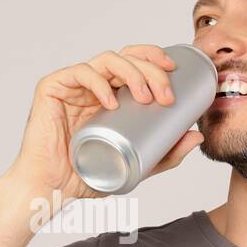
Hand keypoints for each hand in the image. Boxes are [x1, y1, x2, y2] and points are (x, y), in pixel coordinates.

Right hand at [6, 45, 204, 200]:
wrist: (50, 189)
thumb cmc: (87, 176)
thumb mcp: (137, 166)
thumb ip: (165, 155)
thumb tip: (196, 137)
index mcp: (109, 93)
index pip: (134, 62)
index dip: (154, 58)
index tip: (174, 72)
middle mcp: (92, 84)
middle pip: (126, 58)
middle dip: (151, 69)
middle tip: (166, 95)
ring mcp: (72, 84)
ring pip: (107, 60)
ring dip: (131, 72)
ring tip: (144, 97)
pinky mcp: (52, 88)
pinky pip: (78, 73)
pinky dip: (97, 83)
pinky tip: (111, 100)